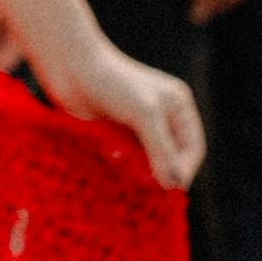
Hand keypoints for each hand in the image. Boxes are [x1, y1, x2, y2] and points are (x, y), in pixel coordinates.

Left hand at [15, 26, 204, 188]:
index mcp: (177, 106)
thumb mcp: (144, 113)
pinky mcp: (114, 135)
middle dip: (162, 175)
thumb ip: (161, 149)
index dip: (185, 170)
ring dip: (140, 175)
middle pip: (170, 159)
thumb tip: (174, 184)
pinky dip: (122, 169)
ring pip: (147, 163)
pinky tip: (114, 171)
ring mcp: (136, 127)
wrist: (69, 67)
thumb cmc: (111, 82)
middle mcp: (161, 118)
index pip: (192, 148)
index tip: (170, 189)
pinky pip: (126, 161)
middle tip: (149, 193)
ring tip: (129, 181)